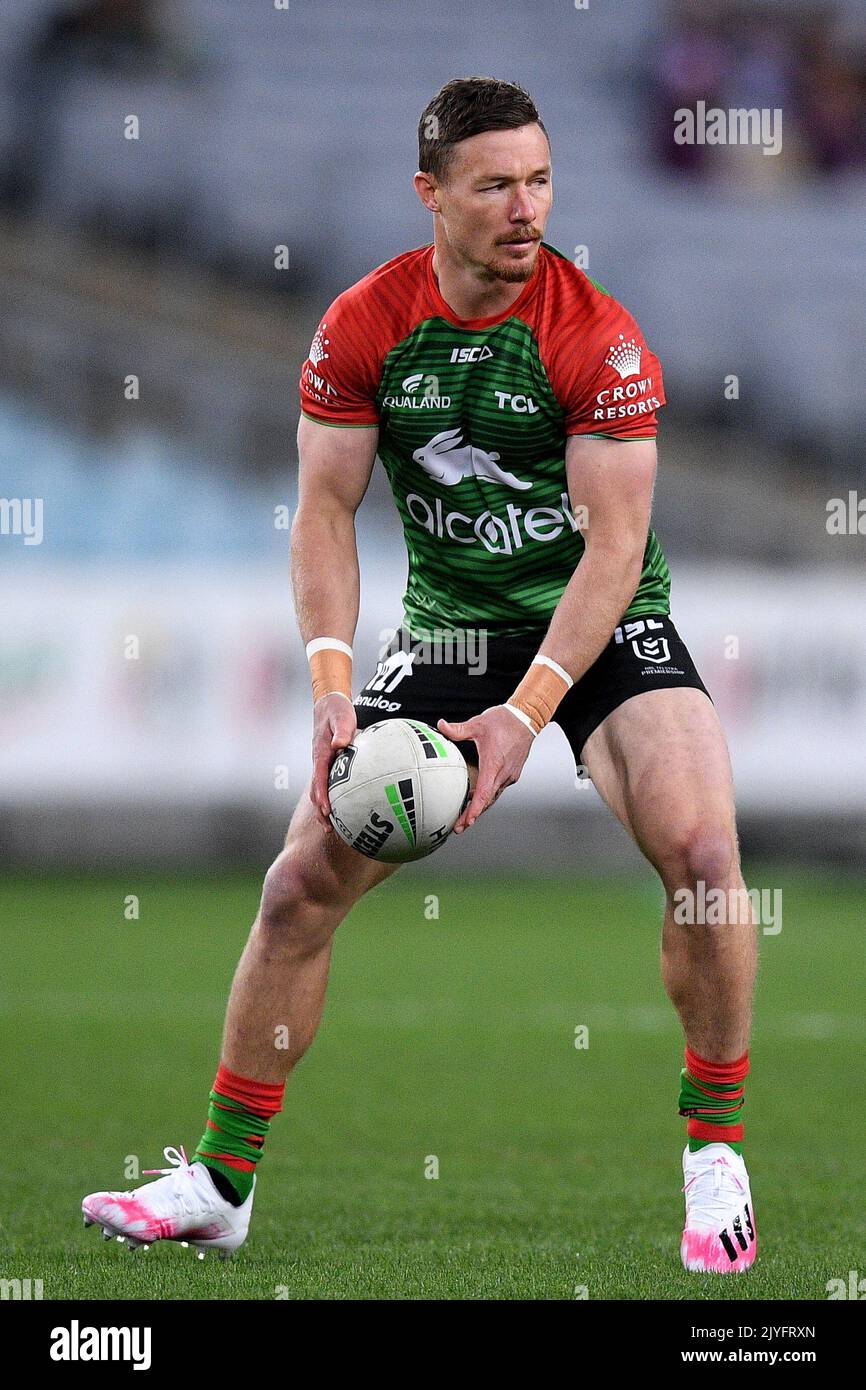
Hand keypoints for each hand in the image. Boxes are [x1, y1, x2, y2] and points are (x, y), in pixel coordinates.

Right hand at [309, 693, 356, 830]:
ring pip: (319, 791)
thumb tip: (341, 744)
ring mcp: (321, 765)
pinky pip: (327, 785)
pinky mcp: (327, 766)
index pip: (320, 778)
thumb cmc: (337, 711)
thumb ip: (342, 730)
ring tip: (331, 828)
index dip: (322, 796)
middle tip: (328, 828)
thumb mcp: (342, 716)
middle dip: (320, 810)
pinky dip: (330, 799)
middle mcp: (318, 762)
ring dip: (323, 809)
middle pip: (316, 791)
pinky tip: (343, 810)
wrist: (328, 705)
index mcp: (321, 753)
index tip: (327, 810)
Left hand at [437, 705, 533, 832]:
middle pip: (487, 801)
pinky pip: (498, 789)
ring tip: (467, 818)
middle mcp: (504, 773)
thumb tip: (441, 726)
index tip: (467, 821)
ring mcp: (510, 775)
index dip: (475, 809)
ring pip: (493, 797)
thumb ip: (458, 729)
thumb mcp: (478, 724)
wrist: (527, 718)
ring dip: (481, 808)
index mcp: (494, 763)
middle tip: (459, 827)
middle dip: (473, 815)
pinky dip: (488, 797)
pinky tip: (478, 798)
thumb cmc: (505, 721)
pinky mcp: (512, 773)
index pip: (484, 793)